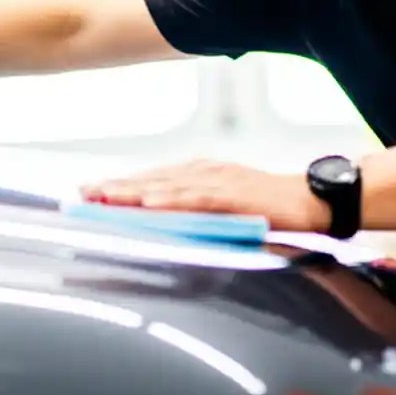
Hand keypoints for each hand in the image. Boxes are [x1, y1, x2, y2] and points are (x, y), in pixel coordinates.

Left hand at [79, 159, 330, 231]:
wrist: (314, 200)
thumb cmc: (271, 205)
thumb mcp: (227, 205)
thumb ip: (198, 210)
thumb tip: (165, 223)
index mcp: (202, 173)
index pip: (153, 178)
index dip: (120, 185)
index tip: (88, 191)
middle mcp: (205, 171)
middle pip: (152, 179)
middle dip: (116, 187)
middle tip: (81, 194)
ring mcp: (219, 181)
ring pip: (167, 186)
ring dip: (133, 191)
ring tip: (103, 197)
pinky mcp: (235, 195)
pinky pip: (197, 198)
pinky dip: (171, 199)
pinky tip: (149, 202)